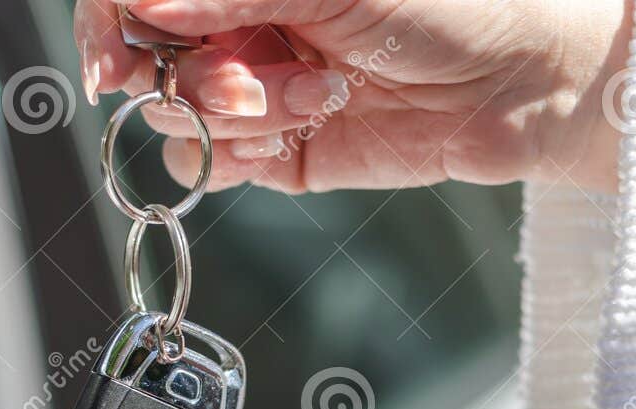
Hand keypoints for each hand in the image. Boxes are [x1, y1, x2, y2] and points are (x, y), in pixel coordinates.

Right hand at [75, 0, 631, 193]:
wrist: (526, 80)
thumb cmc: (455, 2)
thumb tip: (149, 4)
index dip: (109, 19)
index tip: (115, 56)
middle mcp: (239, 23)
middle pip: (145, 58)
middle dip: (191, 78)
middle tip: (250, 81)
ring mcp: (251, 86)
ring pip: (177, 117)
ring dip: (242, 114)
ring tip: (321, 93)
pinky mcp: (274, 150)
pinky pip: (212, 166)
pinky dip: (246, 155)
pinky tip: (305, 129)